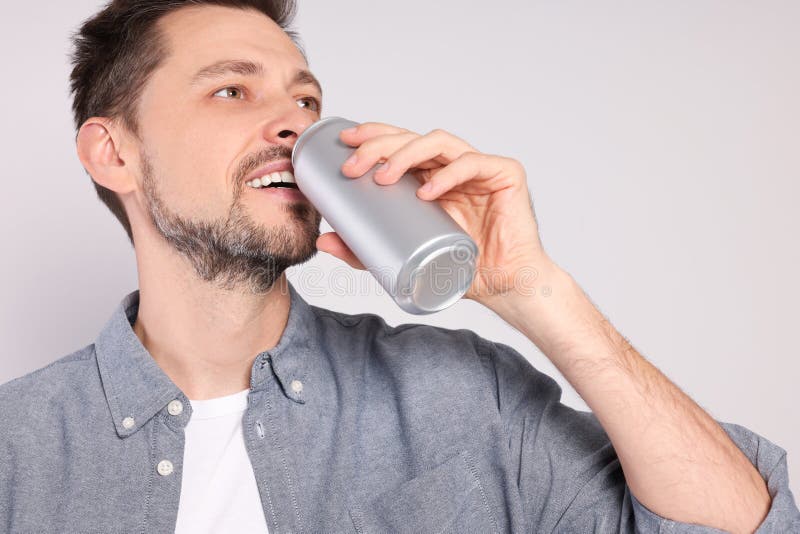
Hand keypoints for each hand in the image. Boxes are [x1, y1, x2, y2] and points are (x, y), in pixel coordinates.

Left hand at [315, 122, 553, 308]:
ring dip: (406, 153)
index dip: (374, 135)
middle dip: (380, 145)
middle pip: (413, 139)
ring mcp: (479, 167)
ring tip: (383, 176)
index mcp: (432, 176)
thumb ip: (365, 252)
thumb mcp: (402, 259)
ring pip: (439, 142)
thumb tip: (323, 243)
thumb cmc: (460, 268)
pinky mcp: (505, 174)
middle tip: (354, 165)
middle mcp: (453, 166)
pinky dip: (448, 174)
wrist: (506, 285)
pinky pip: (474, 164)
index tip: (345, 144)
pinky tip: (427, 191)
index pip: (400, 143)